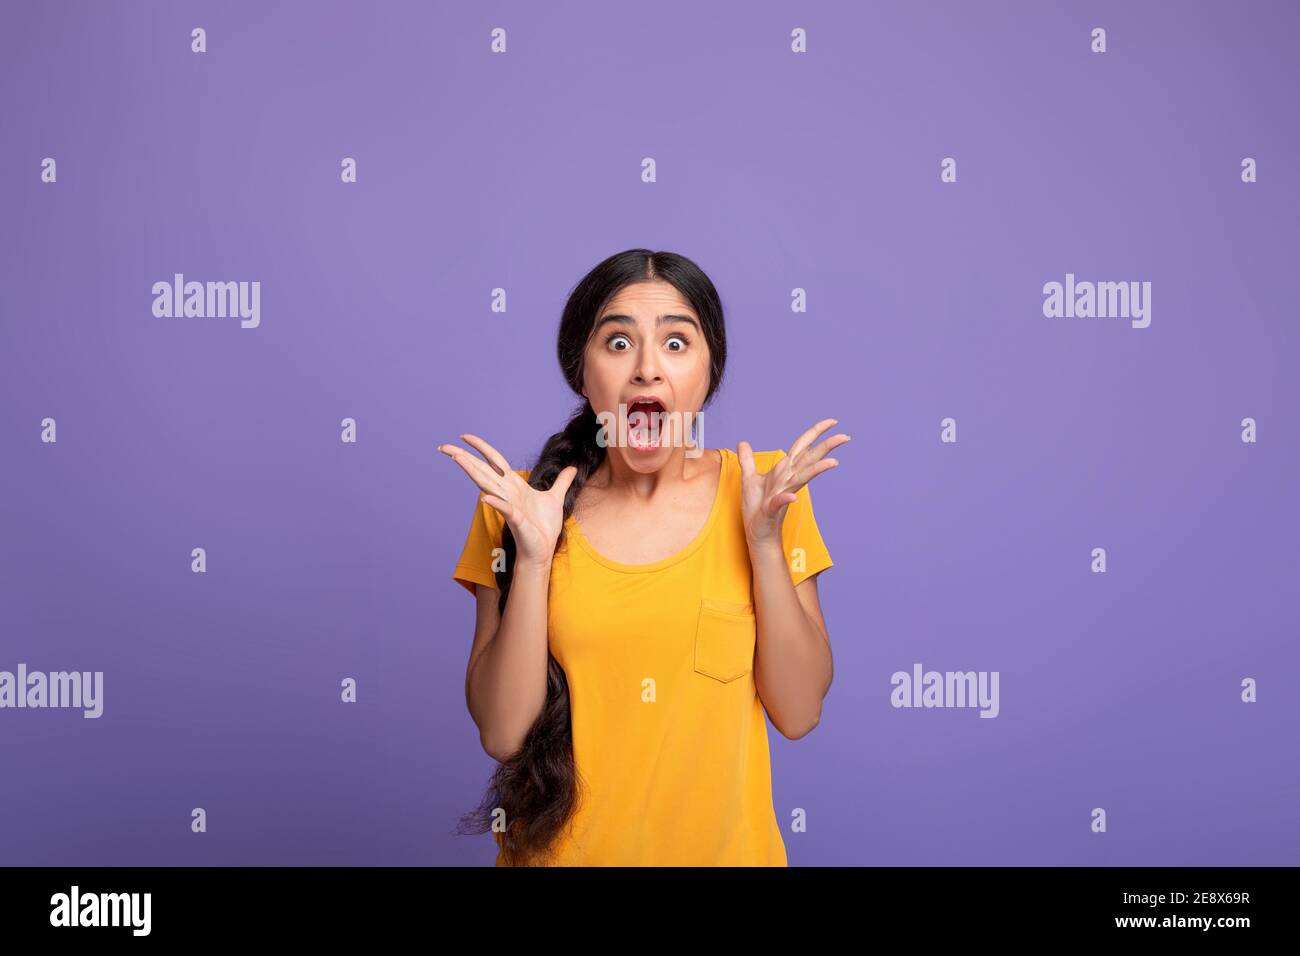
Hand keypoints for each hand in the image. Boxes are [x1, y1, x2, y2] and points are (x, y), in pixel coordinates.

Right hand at [437, 433, 576, 571]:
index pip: (494, 461)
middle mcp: (507, 493)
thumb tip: (572, 467)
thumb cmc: (544, 527)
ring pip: (487, 485)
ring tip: (456, 458)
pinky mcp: (516, 520)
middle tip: (444, 446)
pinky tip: (484, 498)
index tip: (465, 436)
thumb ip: (562, 482)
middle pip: (482, 470)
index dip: (481, 447)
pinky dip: (496, 503)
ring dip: (472, 471)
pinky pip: (505, 509)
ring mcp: (509, 506)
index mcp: (514, 485)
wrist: (543, 550)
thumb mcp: (556, 498)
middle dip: (464, 457)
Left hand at [737, 418, 848, 547]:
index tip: (832, 422)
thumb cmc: (756, 506)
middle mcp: (787, 480)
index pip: (802, 447)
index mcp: (783, 470)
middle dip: (826, 447)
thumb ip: (747, 460)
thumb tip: (743, 442)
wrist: (756, 531)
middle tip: (845, 437)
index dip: (815, 433)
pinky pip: (780, 502)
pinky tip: (793, 498)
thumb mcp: (748, 478)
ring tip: (833, 462)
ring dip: (816, 470)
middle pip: (809, 459)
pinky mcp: (772, 509)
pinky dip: (786, 499)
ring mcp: (782, 493)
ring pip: (801, 478)